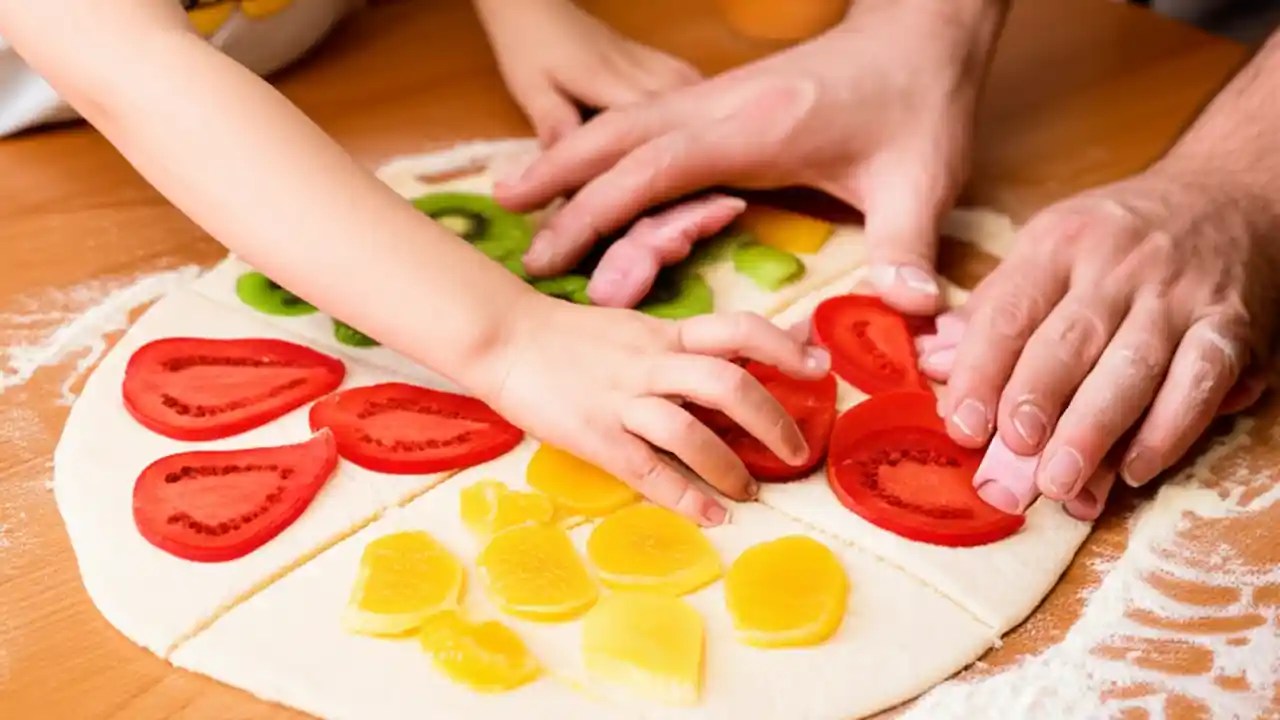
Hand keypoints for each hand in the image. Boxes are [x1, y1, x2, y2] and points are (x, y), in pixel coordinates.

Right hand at [467, 295, 831, 525]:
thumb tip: (733, 363)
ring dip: (731, 466)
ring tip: (751, 492)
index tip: (818, 367)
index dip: (785, 347)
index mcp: (666, 334)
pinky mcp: (594, 435)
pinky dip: (686, 496)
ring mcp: (622, 400)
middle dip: (773, 419)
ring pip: (690, 430)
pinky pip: (647, 469)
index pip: (738, 329)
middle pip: (728, 382)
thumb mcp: (635, 329)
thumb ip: (680, 347)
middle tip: (797, 451)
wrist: (504, 337)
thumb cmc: (570, 338)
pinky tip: (711, 515)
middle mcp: (651, 364)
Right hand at [497, 0, 1002, 314]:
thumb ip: (904, 246)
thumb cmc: (918, 105)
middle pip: (616, 140)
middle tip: (506, 219)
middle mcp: (717, 110)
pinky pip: (644, 125)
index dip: (599, 213)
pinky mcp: (721, 104)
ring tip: (518, 192)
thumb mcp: (920, 179)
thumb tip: (906, 311)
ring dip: (570, 156)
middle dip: (560, 178)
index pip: (654, 170)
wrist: (920, 35)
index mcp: (751, 130)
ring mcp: (714, 101)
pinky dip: (602, 147)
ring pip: (622, 125)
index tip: (552, 255)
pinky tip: (581, 168)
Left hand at [938, 163, 1279, 519]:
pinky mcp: (1232, 325)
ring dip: (1094, 430)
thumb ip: (993, 311)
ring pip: (1133, 367)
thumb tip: (930, 362)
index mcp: (1057, 243)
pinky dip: (1169, 431)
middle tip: (1010, 459)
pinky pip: (1199, 382)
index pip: (1010, 311)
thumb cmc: (1117, 240)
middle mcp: (1116, 265)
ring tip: (1060, 483)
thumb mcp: (1048, 250)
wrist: (1229, 195)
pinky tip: (1135, 470)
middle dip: (1037, 402)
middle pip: (1070, 341)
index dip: (982, 371)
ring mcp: (1178, 296)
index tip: (962, 425)